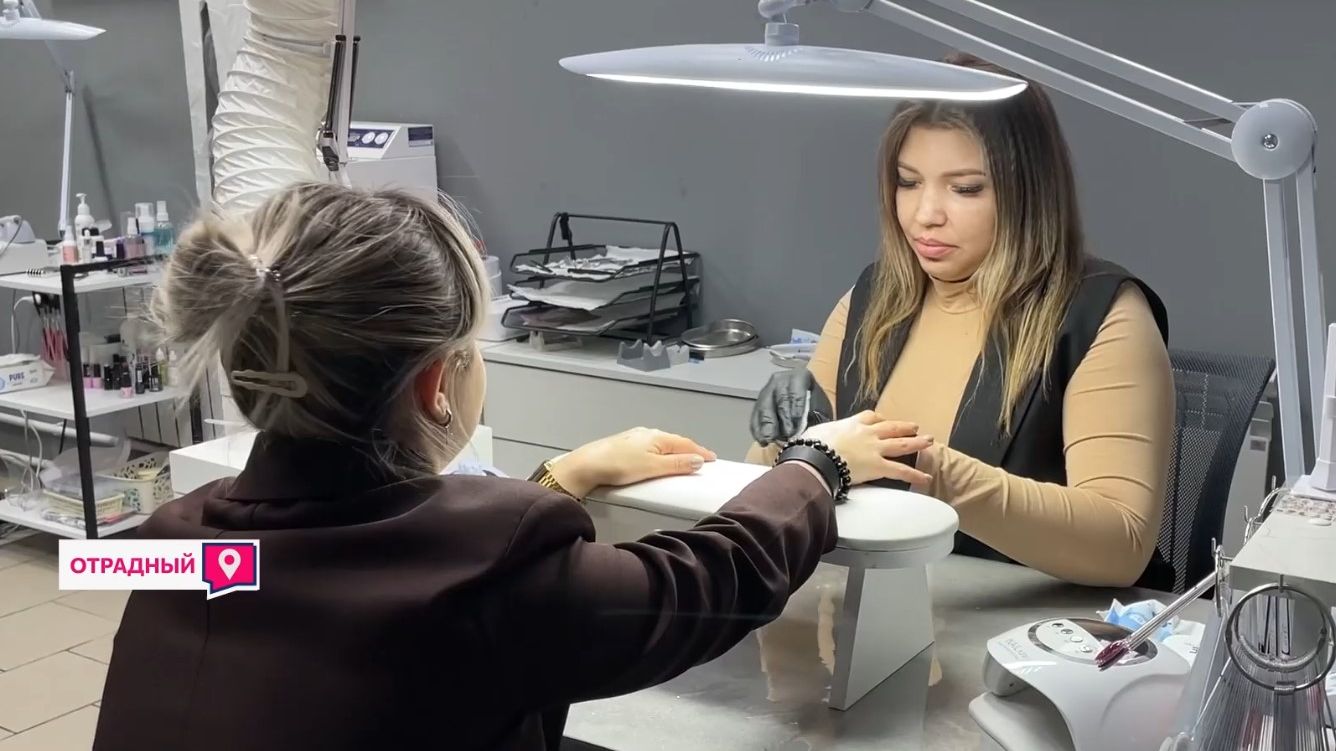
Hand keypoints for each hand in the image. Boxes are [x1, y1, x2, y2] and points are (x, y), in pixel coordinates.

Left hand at [548, 428, 717, 496]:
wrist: (587, 465)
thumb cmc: (620, 466)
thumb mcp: (652, 467)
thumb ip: (676, 465)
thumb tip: (698, 460)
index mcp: (657, 437)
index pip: (685, 443)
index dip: (700, 452)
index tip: (712, 458)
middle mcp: (647, 433)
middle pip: (674, 441)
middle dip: (689, 450)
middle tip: (701, 459)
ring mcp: (634, 437)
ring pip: (661, 444)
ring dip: (675, 451)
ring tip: (683, 460)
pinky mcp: (624, 444)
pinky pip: (650, 447)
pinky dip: (661, 453)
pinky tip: (658, 459)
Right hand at [750, 369, 833, 445]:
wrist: (808, 405)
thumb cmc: (816, 407)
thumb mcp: (821, 409)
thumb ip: (814, 417)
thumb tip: (807, 430)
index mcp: (799, 376)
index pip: (796, 391)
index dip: (796, 408)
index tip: (797, 423)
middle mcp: (781, 380)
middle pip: (779, 399)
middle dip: (783, 419)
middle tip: (787, 435)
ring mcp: (767, 391)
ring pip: (764, 408)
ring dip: (767, 426)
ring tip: (770, 440)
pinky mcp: (758, 404)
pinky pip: (755, 416)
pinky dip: (758, 430)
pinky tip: (762, 441)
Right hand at [798, 411, 932, 486]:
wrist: (816, 457)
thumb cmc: (811, 446)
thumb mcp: (815, 433)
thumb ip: (821, 434)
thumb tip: (812, 437)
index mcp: (851, 425)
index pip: (869, 417)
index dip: (879, 419)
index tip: (882, 420)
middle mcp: (867, 434)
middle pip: (891, 427)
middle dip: (904, 427)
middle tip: (916, 427)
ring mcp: (875, 449)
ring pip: (901, 444)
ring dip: (917, 443)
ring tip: (930, 442)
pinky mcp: (878, 466)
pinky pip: (901, 470)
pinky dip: (915, 474)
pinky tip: (926, 478)